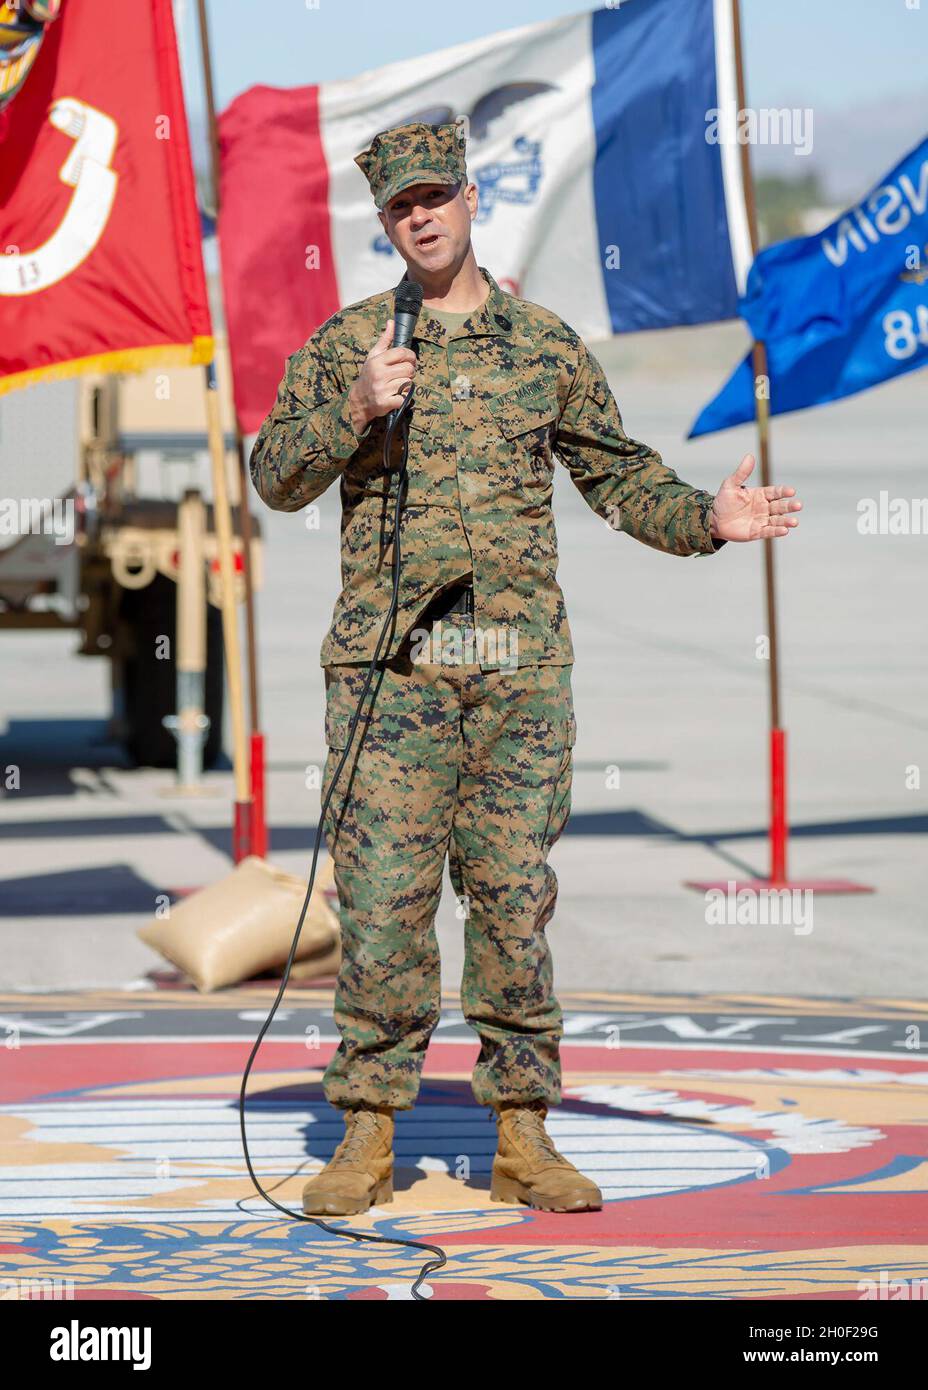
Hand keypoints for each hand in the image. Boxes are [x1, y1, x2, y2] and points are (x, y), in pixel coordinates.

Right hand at [348, 319, 416, 433]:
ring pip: (408, 383)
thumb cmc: (369, 375)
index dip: (410, 356)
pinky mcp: (386, 403)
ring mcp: (382, 389)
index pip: (402, 353)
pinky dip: (403, 398)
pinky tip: (396, 396)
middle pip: (409, 368)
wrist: (359, 400)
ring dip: (406, 384)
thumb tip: (392, 321)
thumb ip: (385, 339)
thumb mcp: (374, 356)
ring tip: (397, 385)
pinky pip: (405, 397)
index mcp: (377, 361)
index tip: (409, 360)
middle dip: (409, 371)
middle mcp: (379, 374)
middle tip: (403, 374)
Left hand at [710, 453, 801, 541]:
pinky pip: (769, 531)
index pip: (775, 492)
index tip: (791, 491)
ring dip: (786, 521)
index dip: (783, 492)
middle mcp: (764, 507)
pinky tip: (785, 531)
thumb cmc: (724, 501)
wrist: (715, 520)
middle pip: (780, 506)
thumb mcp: (730, 485)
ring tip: (794, 522)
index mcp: (761, 494)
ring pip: (778, 520)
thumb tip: (750, 456)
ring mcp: (762, 520)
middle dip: (790, 506)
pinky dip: (777, 531)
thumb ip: (742, 472)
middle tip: (799, 505)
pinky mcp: (757, 532)